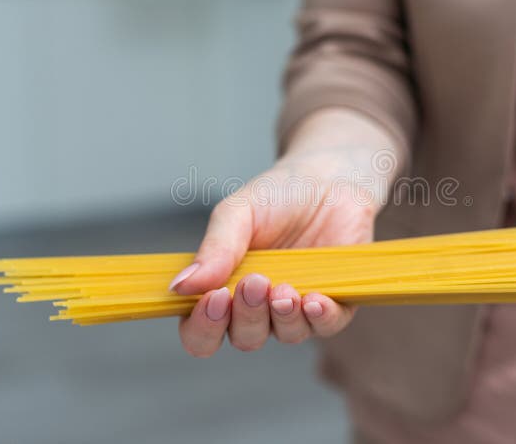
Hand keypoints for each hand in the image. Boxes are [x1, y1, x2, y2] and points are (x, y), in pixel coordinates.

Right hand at [170, 152, 379, 356]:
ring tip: (284, 288)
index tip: (213, 298)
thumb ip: (214, 250)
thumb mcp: (238, 213)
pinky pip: (326, 326)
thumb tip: (179, 286)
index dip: (202, 326)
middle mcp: (259, 307)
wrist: (330, 178)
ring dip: (282, 317)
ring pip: (284, 335)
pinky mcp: (336, 303)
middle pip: (242, 338)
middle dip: (246, 316)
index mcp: (224, 289)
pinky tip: (314, 300)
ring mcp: (297, 308)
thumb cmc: (279, 196)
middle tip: (254, 282)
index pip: (200, 330)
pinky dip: (319, 318)